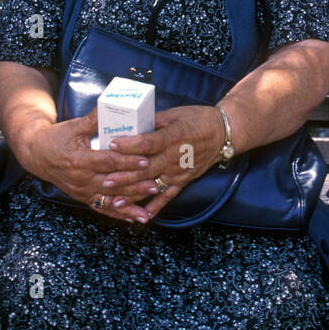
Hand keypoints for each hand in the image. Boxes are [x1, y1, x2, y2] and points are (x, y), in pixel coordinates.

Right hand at [18, 111, 152, 224]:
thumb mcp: (74, 126)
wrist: (37, 154)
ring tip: (149, 204)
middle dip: (135, 184)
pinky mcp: (83, 198)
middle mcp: (81, 179)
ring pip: (110, 199)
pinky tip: (135, 218)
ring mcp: (82, 191)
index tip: (145, 160)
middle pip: (112, 183)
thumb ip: (94, 119)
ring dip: (131, 203)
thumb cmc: (57, 138)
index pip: (107, 162)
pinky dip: (120, 214)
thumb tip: (113, 105)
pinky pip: (103, 208)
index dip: (126, 161)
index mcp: (79, 160)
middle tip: (155, 182)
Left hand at [104, 106, 226, 221]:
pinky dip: (156, 206)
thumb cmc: (198, 119)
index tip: (112, 145)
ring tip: (115, 202)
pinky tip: (143, 216)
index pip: (148, 142)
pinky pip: (168, 196)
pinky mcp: (183, 180)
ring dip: (134, 194)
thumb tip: (130, 122)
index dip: (129, 144)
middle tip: (104, 180)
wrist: (224, 133)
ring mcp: (178, 172)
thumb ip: (153, 120)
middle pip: (146, 168)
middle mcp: (174, 157)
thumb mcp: (175, 113)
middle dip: (124, 175)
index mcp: (172, 137)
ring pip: (153, 185)